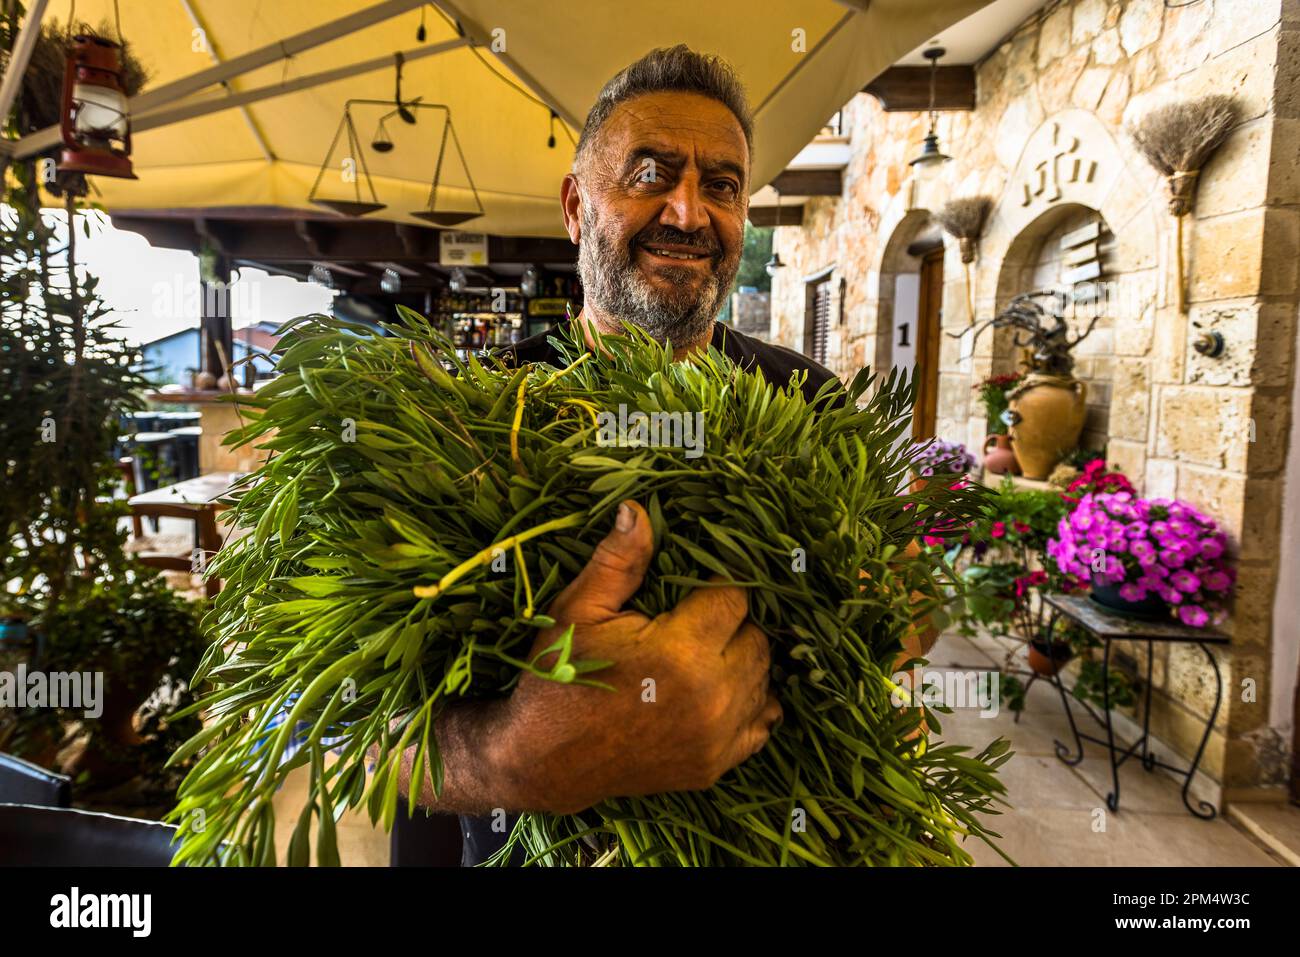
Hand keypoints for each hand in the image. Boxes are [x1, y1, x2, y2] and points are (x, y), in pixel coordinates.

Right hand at [495, 500, 781, 814]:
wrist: (542, 761)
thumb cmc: (557, 678)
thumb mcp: (579, 610)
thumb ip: (619, 561)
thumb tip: (638, 509)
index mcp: (681, 651)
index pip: (736, 598)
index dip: (716, 587)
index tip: (693, 589)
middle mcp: (711, 696)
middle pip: (758, 638)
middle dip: (732, 624)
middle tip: (693, 623)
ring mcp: (717, 737)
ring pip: (764, 680)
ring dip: (742, 662)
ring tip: (704, 654)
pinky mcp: (715, 765)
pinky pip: (763, 724)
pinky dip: (750, 704)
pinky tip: (720, 691)